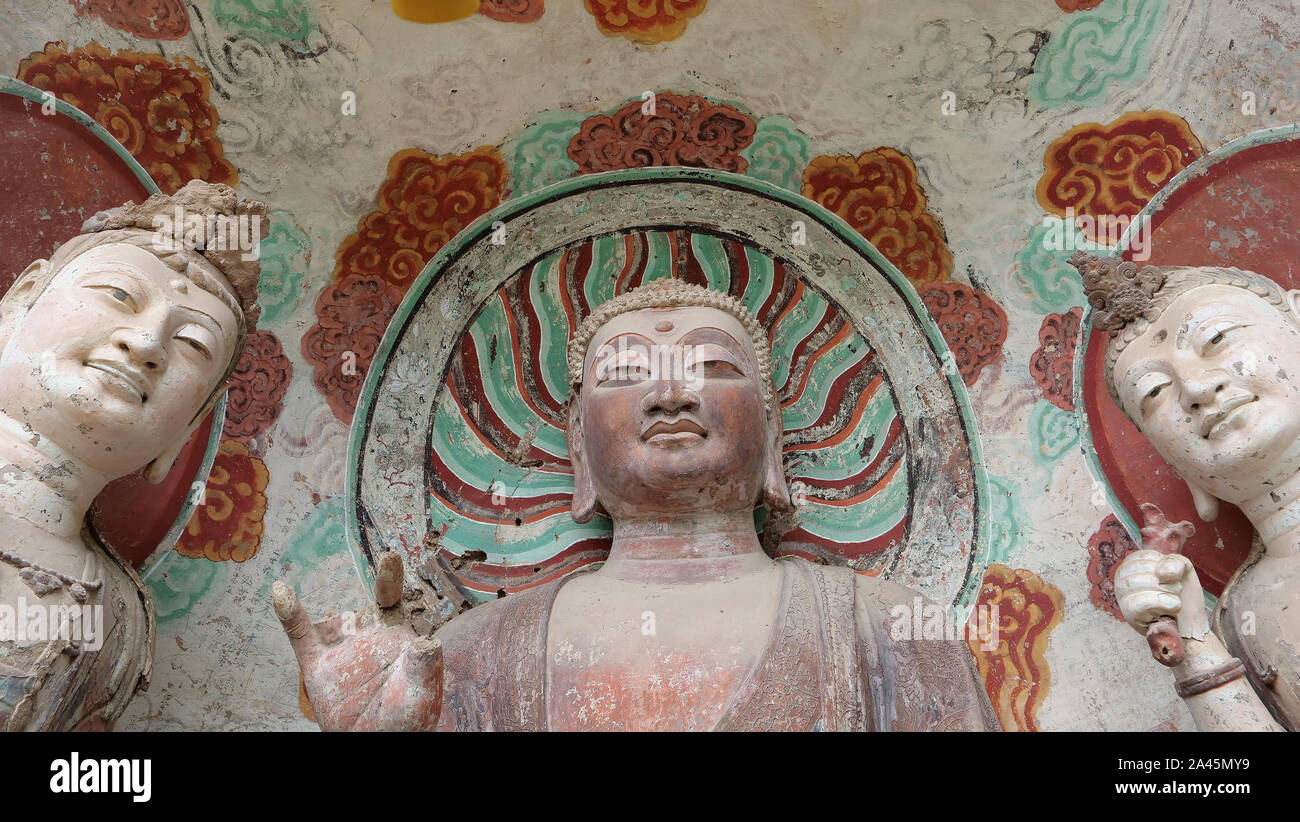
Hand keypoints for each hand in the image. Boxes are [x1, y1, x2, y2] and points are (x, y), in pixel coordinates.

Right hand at [272, 551, 442, 730]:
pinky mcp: (318, 667)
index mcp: (397, 634)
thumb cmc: (406, 716)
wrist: (376, 739)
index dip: (391, 576)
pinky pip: (301, 637)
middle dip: (383, 583)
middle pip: (369, 607)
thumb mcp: (420, 694)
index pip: (395, 600)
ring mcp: (343, 648)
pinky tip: (280, 591)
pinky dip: (290, 615)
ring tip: (324, 603)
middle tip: (391, 558)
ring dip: (336, 617)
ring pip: (335, 621)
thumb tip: (428, 643)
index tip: (390, 555)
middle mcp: (369, 633)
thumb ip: (424, 668)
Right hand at [1114, 549, 1209, 640]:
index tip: (1170, 579)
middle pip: (1146, 571)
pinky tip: (1171, 608)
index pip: (1145, 556)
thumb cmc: (1183, 596)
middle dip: (1169, 582)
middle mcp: (1121, 580)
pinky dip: (1163, 604)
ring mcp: (1123, 598)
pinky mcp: (1129, 614)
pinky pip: (1142, 602)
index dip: (1164, 567)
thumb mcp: (1182, 570)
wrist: (1191, 626)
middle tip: (1174, 593)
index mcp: (1131, 566)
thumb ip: (1173, 561)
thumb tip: (1161, 574)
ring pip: (1144, 584)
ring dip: (1169, 593)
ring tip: (1172, 602)